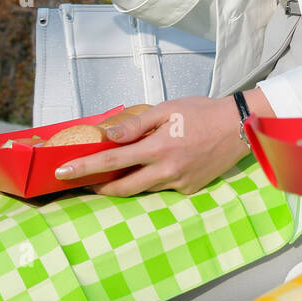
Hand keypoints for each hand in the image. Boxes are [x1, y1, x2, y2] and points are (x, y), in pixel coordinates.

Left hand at [54, 96, 251, 196]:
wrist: (239, 126)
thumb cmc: (201, 112)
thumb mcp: (167, 110)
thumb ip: (136, 125)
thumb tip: (108, 136)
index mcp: (158, 148)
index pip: (112, 163)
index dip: (84, 168)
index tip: (63, 172)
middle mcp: (166, 171)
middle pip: (122, 188)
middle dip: (99, 187)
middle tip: (83, 182)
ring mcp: (179, 184)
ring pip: (142, 190)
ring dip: (125, 184)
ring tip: (114, 173)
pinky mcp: (190, 190)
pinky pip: (163, 188)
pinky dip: (154, 179)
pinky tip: (160, 165)